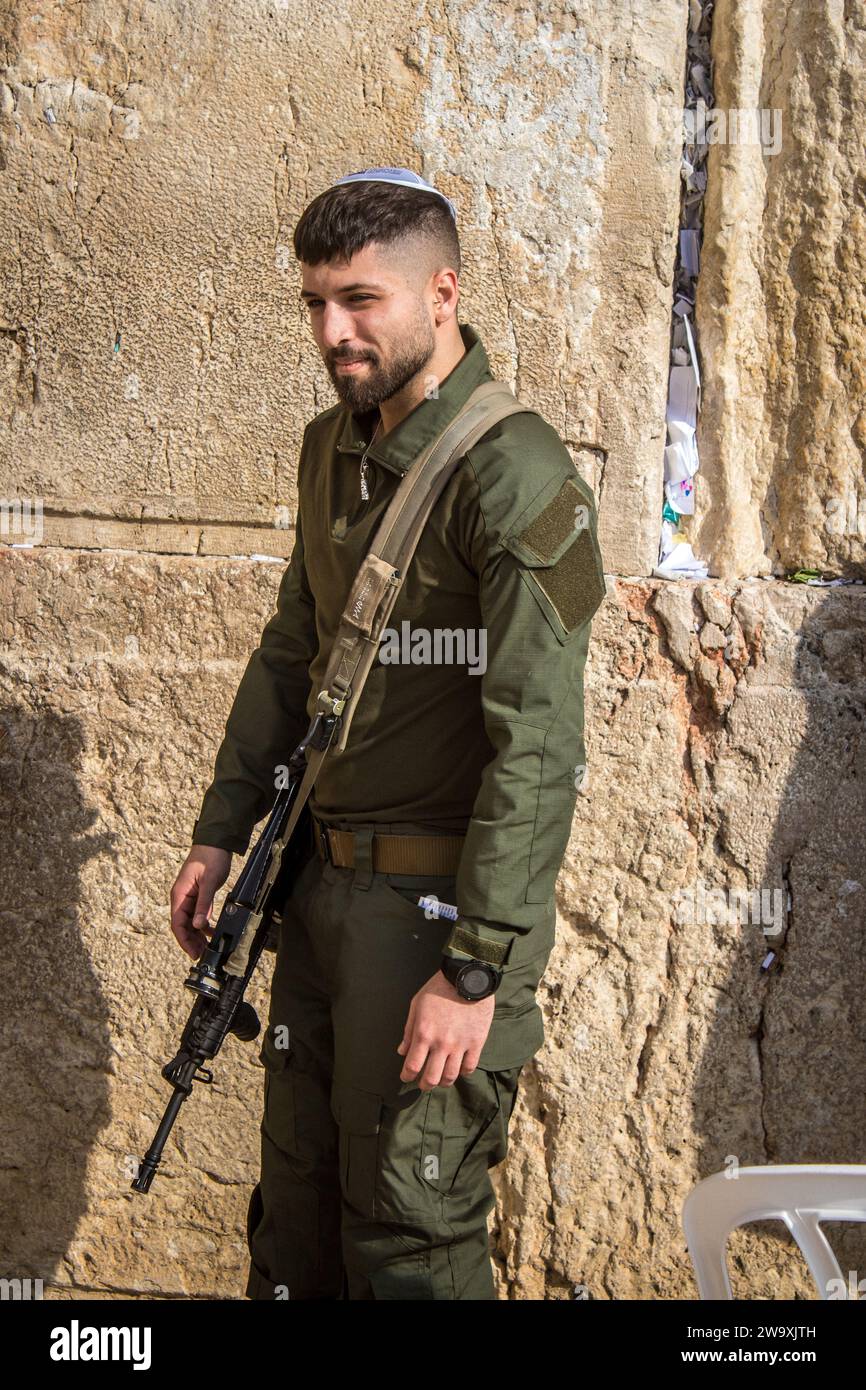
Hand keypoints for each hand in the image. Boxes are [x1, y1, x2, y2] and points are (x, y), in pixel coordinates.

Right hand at [169, 845, 231, 957]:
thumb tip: (199, 925)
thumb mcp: (209, 882)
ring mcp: (189, 897)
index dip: (184, 940)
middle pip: (182, 925)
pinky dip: (203, 925)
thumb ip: (204, 904)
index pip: (177, 923)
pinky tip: (211, 932)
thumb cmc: (210, 858)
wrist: (215, 843)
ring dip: (196, 935)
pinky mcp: (197, 896)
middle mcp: (181, 898)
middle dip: (190, 941)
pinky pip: (197, 915)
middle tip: (201, 954)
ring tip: (206, 947)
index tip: (192, 953)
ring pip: (190, 922)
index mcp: (179, 895)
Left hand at [396, 969, 494, 1089]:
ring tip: (441, 1078)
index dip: (407, 1076)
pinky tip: (459, 1068)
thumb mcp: (416, 1005)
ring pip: (450, 1076)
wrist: (467, 977)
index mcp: (423, 1033)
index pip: (412, 1066)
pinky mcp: (476, 1043)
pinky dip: (463, 1072)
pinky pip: (469, 1067)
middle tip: (423, 1084)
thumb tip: (402, 1051)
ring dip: (443, 1081)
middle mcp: (441, 1043)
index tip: (406, 1077)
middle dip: (424, 1085)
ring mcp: (460, 1045)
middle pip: (431, 1078)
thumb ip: (408, 1030)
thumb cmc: (438, 988)